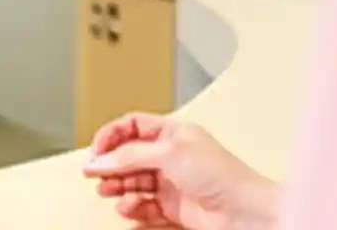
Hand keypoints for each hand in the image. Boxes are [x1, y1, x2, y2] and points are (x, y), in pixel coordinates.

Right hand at [83, 113, 277, 229]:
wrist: (242, 211)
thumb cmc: (221, 174)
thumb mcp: (169, 153)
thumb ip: (131, 155)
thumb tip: (102, 158)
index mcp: (172, 132)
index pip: (133, 126)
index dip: (112, 135)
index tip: (96, 149)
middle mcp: (170, 155)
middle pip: (129, 155)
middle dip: (109, 163)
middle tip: (93, 173)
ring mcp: (171, 181)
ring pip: (133, 181)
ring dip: (117, 186)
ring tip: (107, 191)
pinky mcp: (173, 206)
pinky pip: (144, 204)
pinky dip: (132, 206)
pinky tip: (128, 207)